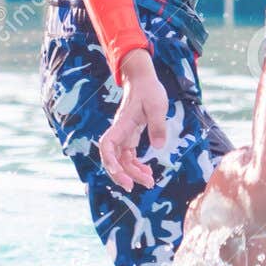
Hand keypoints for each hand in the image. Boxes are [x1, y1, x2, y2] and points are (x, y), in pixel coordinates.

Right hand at [96, 49, 169, 191]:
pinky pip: (128, 156)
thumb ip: (157, 125)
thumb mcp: (158, 105)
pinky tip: (147, 171)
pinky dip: (136, 165)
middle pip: (113, 157)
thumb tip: (158, 147)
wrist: (143, 79)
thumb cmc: (149, 90)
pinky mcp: (130, 136)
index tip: (118, 171)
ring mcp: (124, 135)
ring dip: (132, 172)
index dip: (109, 159)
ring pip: (122, 159)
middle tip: (138, 186)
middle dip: (122, 174)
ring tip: (149, 182)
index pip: (107, 144)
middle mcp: (120, 131)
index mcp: (122, 123)